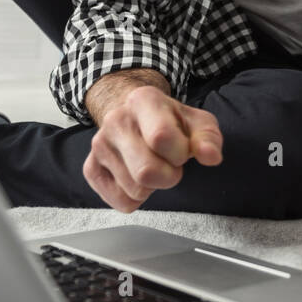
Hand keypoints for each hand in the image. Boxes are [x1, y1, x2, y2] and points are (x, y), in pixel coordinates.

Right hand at [82, 84, 222, 211]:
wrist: (136, 116)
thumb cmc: (171, 121)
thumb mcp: (197, 122)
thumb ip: (208, 138)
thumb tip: (211, 156)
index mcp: (143, 100)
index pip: (161, 137)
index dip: (180, 152)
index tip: (182, 150)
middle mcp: (115, 120)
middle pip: (145, 171)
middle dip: (168, 176)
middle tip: (170, 164)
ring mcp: (99, 144)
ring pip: (135, 190)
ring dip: (153, 187)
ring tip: (153, 164)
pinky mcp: (91, 168)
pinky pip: (120, 201)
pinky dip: (137, 197)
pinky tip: (138, 176)